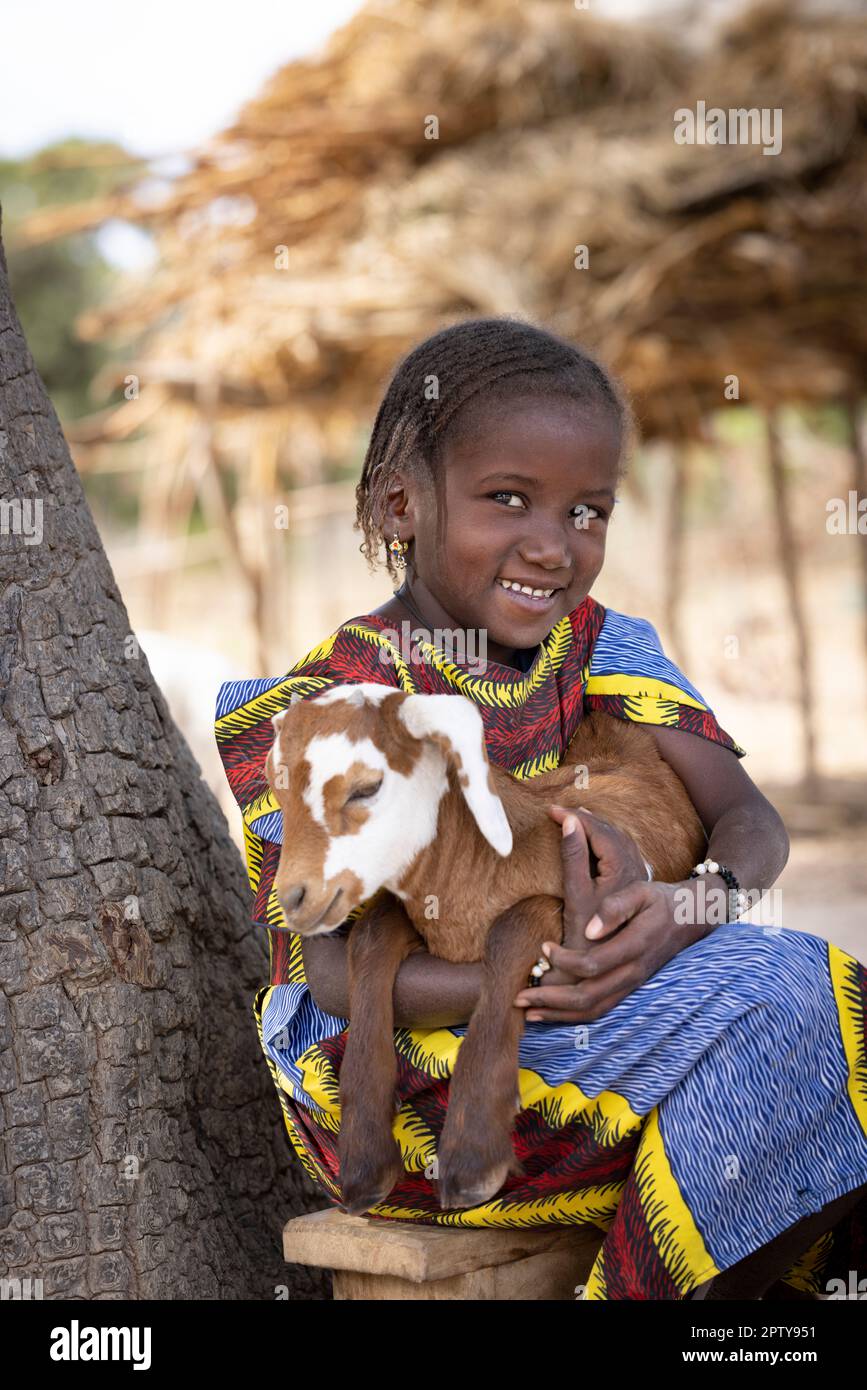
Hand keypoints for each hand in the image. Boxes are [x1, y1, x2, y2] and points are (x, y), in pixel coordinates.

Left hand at [513, 811, 699, 1022]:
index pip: (593, 964)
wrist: (690, 918)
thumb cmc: (660, 900)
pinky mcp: (628, 988)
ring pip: (594, 1010)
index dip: (565, 960)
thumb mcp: (641, 891)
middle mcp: (633, 972)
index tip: (543, 948)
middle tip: (519, 996)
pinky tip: (552, 1013)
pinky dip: (574, 1016)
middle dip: (551, 1000)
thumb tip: (590, 930)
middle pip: (589, 997)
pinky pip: (600, 1009)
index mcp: (635, 947)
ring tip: (528, 1013)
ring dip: (559, 1015)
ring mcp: (632, 984)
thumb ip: (616, 907)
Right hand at [548, 803, 647, 927]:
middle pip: (610, 832)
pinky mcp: (631, 887)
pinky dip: (605, 841)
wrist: (603, 965)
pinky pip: (620, 852)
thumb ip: (573, 855)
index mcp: (620, 867)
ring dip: (596, 828)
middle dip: (584, 818)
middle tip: (560, 811)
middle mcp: (633, 869)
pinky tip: (596, 844)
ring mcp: (634, 877)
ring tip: (577, 820)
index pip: (598, 829)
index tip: (551, 809)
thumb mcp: (575, 893)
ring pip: (617, 841)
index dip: (574, 816)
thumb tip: (570, 822)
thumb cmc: (586, 932)